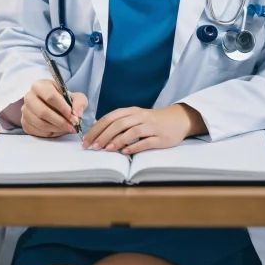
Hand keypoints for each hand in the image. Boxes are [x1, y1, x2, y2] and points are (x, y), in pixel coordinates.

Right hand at [21, 79, 88, 138]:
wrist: (54, 107)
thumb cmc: (64, 100)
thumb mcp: (76, 98)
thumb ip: (79, 103)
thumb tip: (77, 114)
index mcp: (40, 86)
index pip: (50, 96)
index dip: (62, 108)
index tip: (72, 116)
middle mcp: (29, 96)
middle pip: (43, 112)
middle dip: (60, 121)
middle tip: (71, 126)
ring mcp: (25, 110)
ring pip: (40, 123)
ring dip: (56, 128)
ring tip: (67, 129)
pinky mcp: (24, 122)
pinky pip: (36, 131)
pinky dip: (49, 133)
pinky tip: (58, 130)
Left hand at [82, 103, 205, 154]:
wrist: (178, 119)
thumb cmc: (152, 120)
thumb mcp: (135, 117)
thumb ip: (120, 122)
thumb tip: (99, 131)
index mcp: (132, 111)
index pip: (110, 117)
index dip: (97, 128)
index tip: (86, 140)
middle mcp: (140, 116)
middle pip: (119, 123)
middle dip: (103, 135)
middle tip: (93, 147)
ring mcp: (151, 126)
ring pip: (132, 131)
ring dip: (117, 140)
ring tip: (106, 149)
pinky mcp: (160, 137)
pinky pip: (146, 141)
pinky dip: (135, 147)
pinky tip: (125, 152)